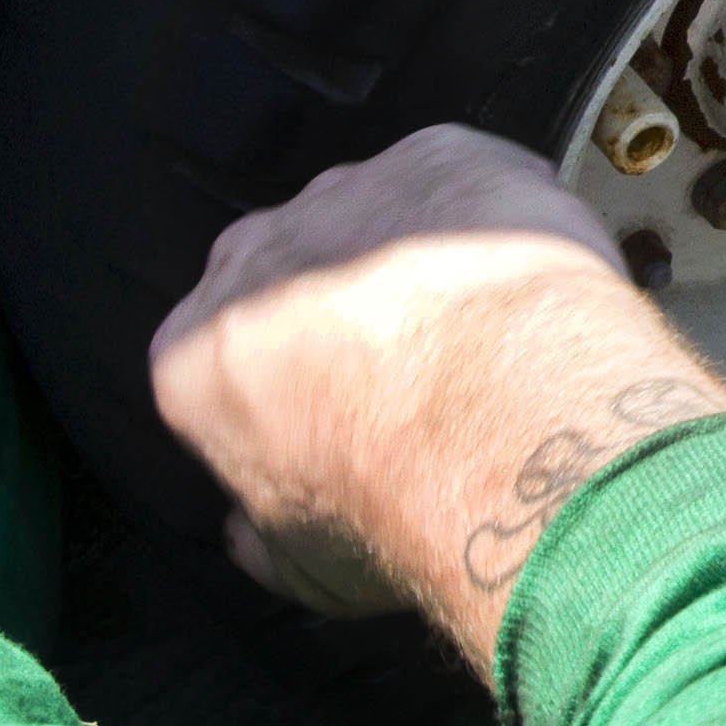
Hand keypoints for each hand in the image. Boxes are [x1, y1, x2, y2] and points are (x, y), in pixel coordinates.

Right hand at [148, 126, 725, 655]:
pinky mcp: (440, 155)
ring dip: (416, 259)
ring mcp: (347, 194)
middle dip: (339, 313)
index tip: (337, 423)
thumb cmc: (399, 507)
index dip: (284, 393)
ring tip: (490, 331)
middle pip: (287, 273)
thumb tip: (247, 532)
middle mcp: (251, 257)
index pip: (218, 364)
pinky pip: (461, 180)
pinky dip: (493, 217)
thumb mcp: (305, 570)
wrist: (507, 428)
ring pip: (373, 218)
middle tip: (419, 375)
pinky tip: (532, 278)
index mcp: (193, 355)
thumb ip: (261, 535)